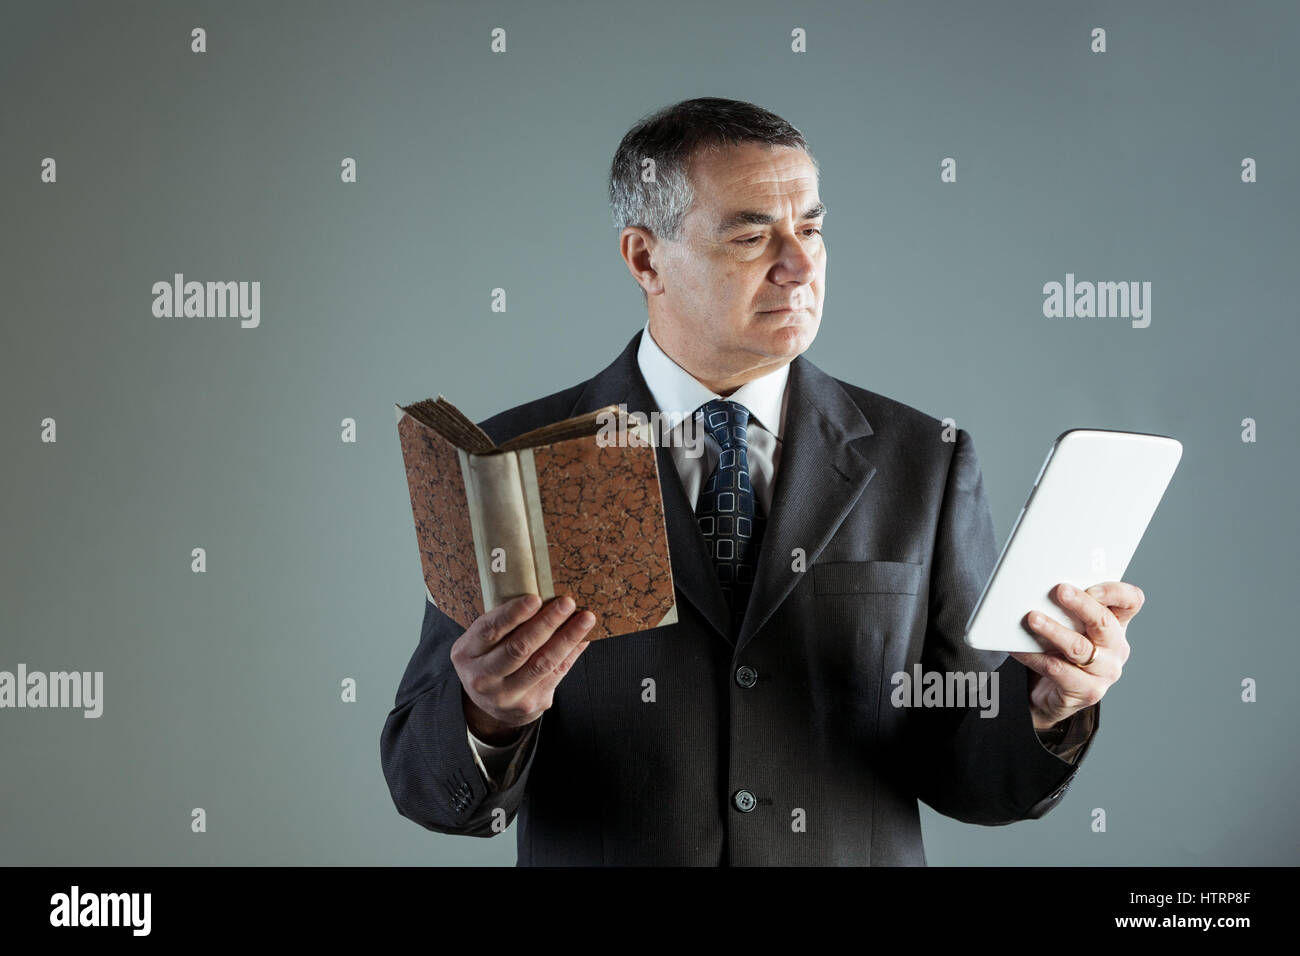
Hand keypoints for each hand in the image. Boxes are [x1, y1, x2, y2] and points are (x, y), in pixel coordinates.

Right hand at [451, 593, 595, 744]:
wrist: (491, 704)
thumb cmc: (490, 659)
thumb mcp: (483, 642)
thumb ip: (504, 623)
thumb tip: (543, 597)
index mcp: (466, 654)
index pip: (490, 630)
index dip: (513, 614)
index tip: (535, 598)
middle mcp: (483, 677)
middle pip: (518, 648)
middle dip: (546, 623)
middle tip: (567, 603)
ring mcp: (506, 695)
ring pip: (542, 663)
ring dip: (567, 638)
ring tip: (585, 618)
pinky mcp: (529, 704)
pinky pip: (556, 674)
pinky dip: (572, 652)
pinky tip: (583, 637)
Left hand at [1011, 581, 1142, 730]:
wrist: (1052, 694)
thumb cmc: (1060, 651)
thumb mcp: (1068, 626)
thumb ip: (1064, 608)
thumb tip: (1037, 588)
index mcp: (1117, 625)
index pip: (1131, 601)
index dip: (1115, 592)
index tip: (1092, 586)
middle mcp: (1116, 648)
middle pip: (1104, 622)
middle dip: (1081, 604)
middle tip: (1059, 590)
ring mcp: (1105, 672)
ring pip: (1079, 648)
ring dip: (1054, 630)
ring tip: (1033, 618)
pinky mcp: (1087, 692)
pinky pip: (1058, 670)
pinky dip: (1035, 657)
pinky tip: (1018, 648)